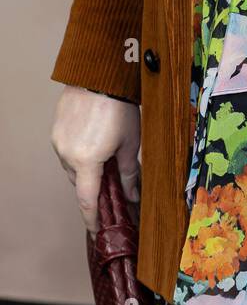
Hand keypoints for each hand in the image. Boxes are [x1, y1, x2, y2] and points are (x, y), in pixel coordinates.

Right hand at [50, 86, 140, 234]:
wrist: (99, 75)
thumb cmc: (119, 107)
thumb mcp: (131, 143)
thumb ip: (129, 172)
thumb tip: (132, 195)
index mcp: (86, 161)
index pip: (87, 201)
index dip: (92, 218)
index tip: (97, 229)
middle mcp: (67, 154)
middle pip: (80, 183)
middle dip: (95, 188)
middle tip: (112, 188)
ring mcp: (58, 141)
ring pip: (72, 166)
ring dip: (87, 168)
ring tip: (106, 158)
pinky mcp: (56, 129)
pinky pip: (67, 150)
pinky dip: (80, 153)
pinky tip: (95, 142)